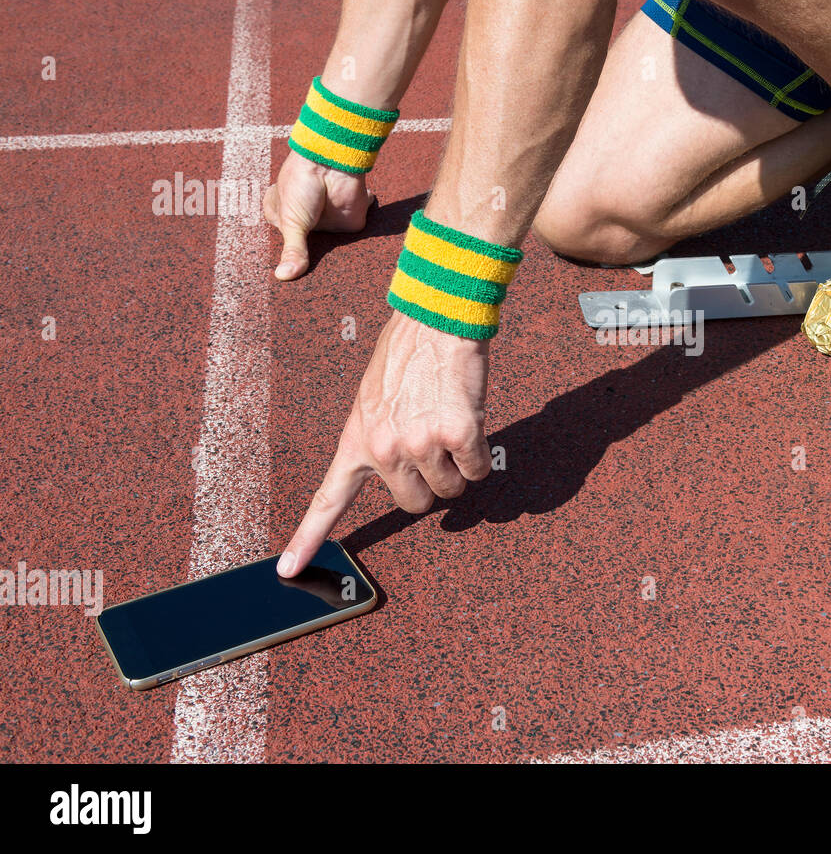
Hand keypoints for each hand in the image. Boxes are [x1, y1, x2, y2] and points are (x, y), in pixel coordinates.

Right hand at [263, 150, 375, 279]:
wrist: (332, 160)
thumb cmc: (301, 182)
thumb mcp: (290, 220)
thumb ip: (292, 250)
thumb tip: (282, 277)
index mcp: (282, 214)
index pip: (285, 242)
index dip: (288, 256)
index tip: (287, 277)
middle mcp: (306, 220)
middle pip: (309, 249)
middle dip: (312, 262)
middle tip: (313, 287)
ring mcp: (328, 222)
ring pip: (332, 249)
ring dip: (334, 258)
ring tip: (332, 279)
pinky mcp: (351, 223)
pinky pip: (353, 243)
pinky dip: (355, 247)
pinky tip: (351, 262)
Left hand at [276, 312, 492, 575]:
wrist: (436, 320)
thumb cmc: (408, 356)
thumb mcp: (374, 401)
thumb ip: (381, 440)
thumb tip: (413, 480)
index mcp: (357, 440)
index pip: (328, 499)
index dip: (308, 539)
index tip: (288, 572)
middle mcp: (384, 449)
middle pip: (415, 504)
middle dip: (431, 483)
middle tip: (435, 447)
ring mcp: (420, 444)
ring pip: (451, 489)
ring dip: (458, 465)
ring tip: (450, 423)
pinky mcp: (457, 435)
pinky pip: (475, 469)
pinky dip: (479, 453)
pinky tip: (468, 418)